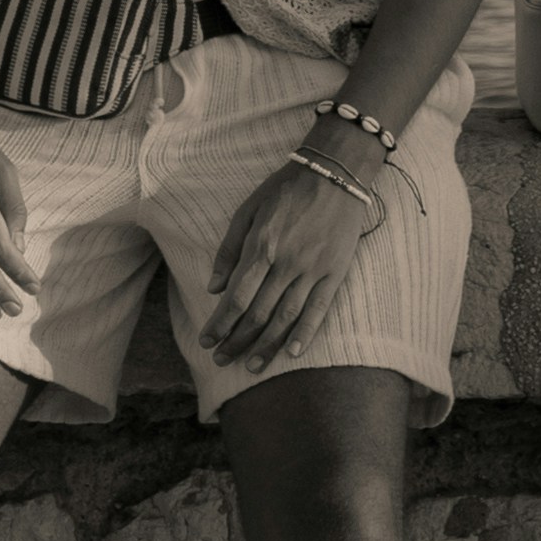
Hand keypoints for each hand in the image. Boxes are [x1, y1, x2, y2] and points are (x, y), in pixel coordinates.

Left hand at [204, 150, 382, 368]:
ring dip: (266, 345)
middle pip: (258, 313)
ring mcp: (312, 270)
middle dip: (236, 340)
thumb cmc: (285, 190)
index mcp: (261, 246)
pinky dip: (305, 333)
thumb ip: (229, 250)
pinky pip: (319, 309)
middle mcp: (286, 262)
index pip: (237, 297)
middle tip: (221, 360)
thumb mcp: (248, 210)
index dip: (220, 323)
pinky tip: (292, 353)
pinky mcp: (335, 273)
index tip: (206, 341)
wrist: (334, 174)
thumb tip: (213, 289)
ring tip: (251, 367)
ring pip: (286, 317)